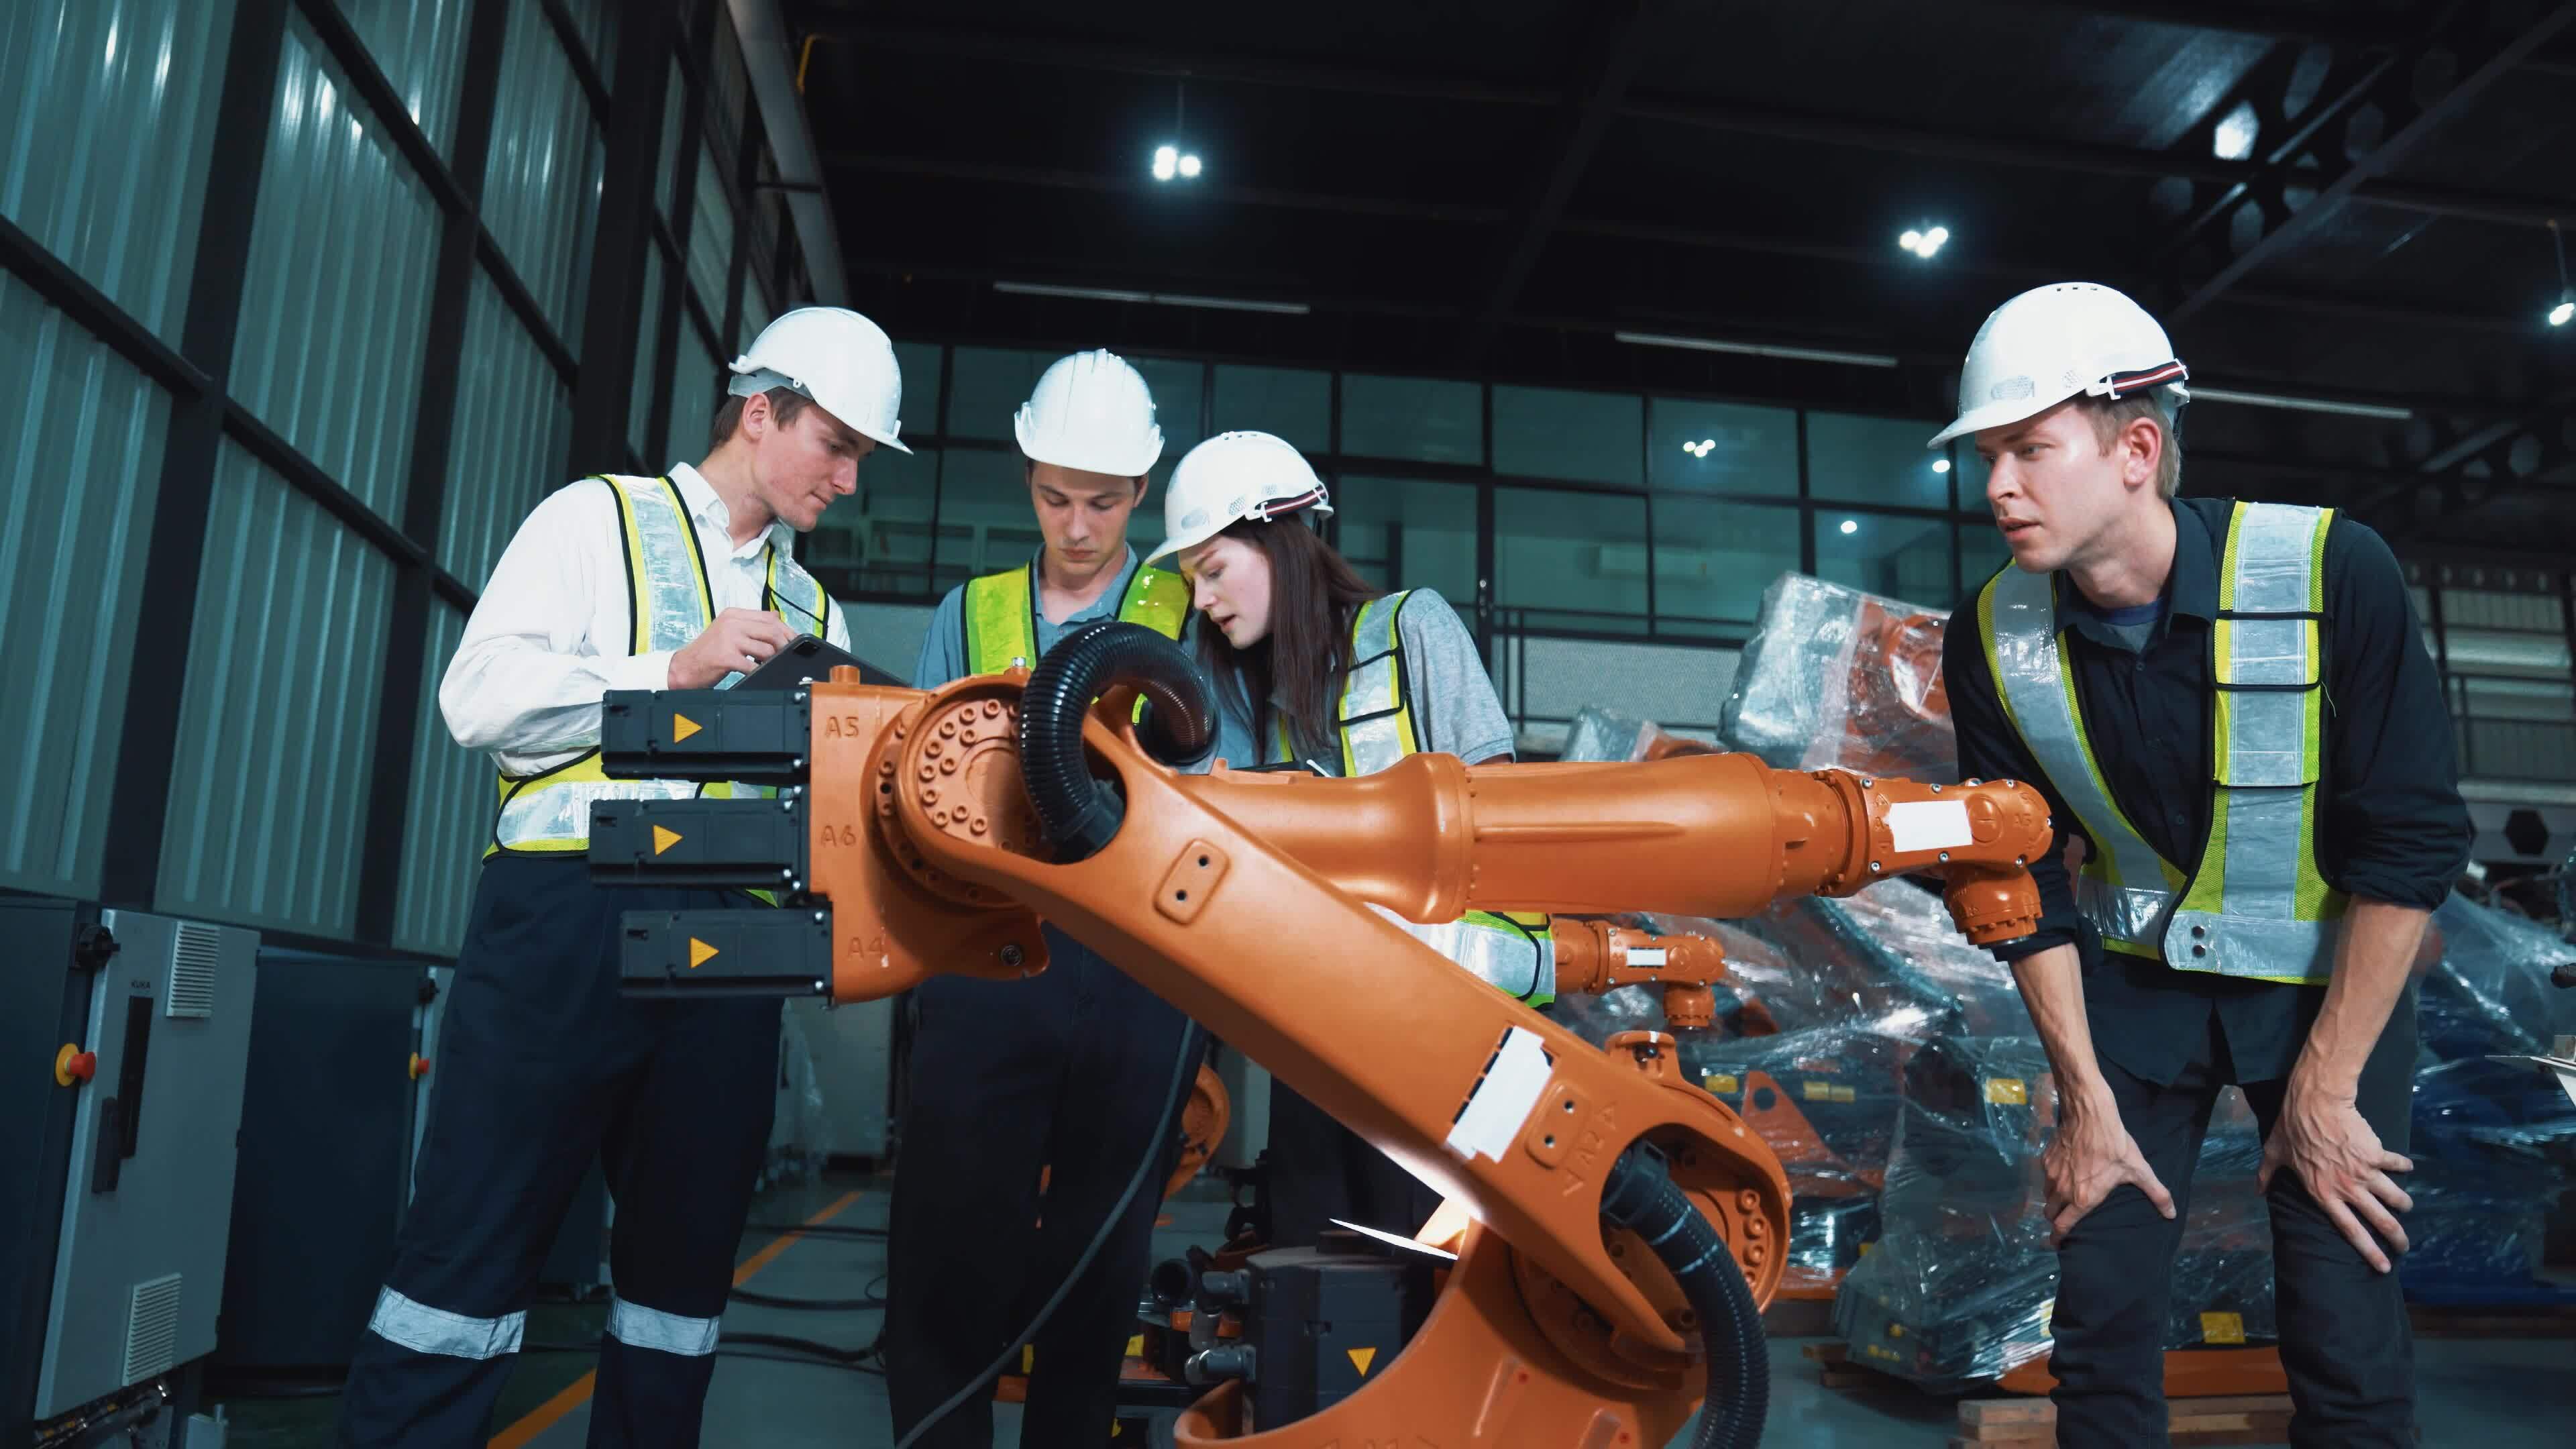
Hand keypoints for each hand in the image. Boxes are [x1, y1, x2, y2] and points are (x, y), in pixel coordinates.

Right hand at [670, 608, 796, 688]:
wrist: (684, 667)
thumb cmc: (708, 651)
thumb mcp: (727, 629)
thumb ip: (750, 623)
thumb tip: (777, 616)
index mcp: (733, 614)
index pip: (770, 618)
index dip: (786, 630)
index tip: (792, 641)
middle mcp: (731, 623)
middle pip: (772, 631)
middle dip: (784, 646)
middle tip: (784, 656)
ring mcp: (728, 639)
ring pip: (766, 649)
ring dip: (771, 660)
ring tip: (765, 664)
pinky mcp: (726, 657)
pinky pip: (753, 666)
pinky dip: (759, 671)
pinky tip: (755, 672)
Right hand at [2042, 1103, 2174, 1244]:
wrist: (2090, 1115)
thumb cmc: (2115, 1145)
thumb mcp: (2139, 1170)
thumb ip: (2156, 1193)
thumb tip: (2172, 1214)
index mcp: (2083, 1198)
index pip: (2063, 1226)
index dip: (2058, 1238)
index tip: (2058, 1244)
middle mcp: (2062, 1190)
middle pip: (2050, 1213)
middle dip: (2056, 1220)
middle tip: (2065, 1219)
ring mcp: (2051, 1174)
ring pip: (2046, 1196)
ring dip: (2053, 1201)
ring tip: (2064, 1198)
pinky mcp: (2046, 1159)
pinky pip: (2045, 1177)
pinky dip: (2051, 1181)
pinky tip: (2063, 1174)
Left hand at [2259, 1079, 2412, 1272]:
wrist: (2314, 1104)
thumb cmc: (2291, 1128)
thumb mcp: (2273, 1153)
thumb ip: (2267, 1175)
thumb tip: (2258, 1190)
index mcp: (2324, 1194)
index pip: (2350, 1230)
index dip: (2369, 1251)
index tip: (2383, 1266)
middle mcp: (2348, 1188)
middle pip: (2380, 1220)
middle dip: (2396, 1237)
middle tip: (2404, 1246)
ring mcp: (2364, 1172)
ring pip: (2393, 1197)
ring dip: (2402, 1203)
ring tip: (2405, 1207)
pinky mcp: (2376, 1154)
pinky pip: (2396, 1164)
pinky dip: (2403, 1166)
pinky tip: (2407, 1168)